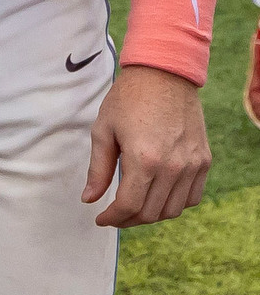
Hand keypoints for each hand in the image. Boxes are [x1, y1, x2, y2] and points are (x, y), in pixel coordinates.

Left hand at [86, 64, 211, 225]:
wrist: (163, 75)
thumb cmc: (127, 99)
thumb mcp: (103, 131)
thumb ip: (98, 169)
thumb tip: (89, 199)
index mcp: (144, 160)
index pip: (129, 206)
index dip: (112, 218)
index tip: (100, 218)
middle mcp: (173, 167)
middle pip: (151, 213)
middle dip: (128, 219)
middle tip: (114, 214)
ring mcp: (192, 165)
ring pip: (173, 210)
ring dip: (151, 214)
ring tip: (133, 207)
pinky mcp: (204, 160)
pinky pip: (192, 197)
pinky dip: (174, 204)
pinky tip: (157, 195)